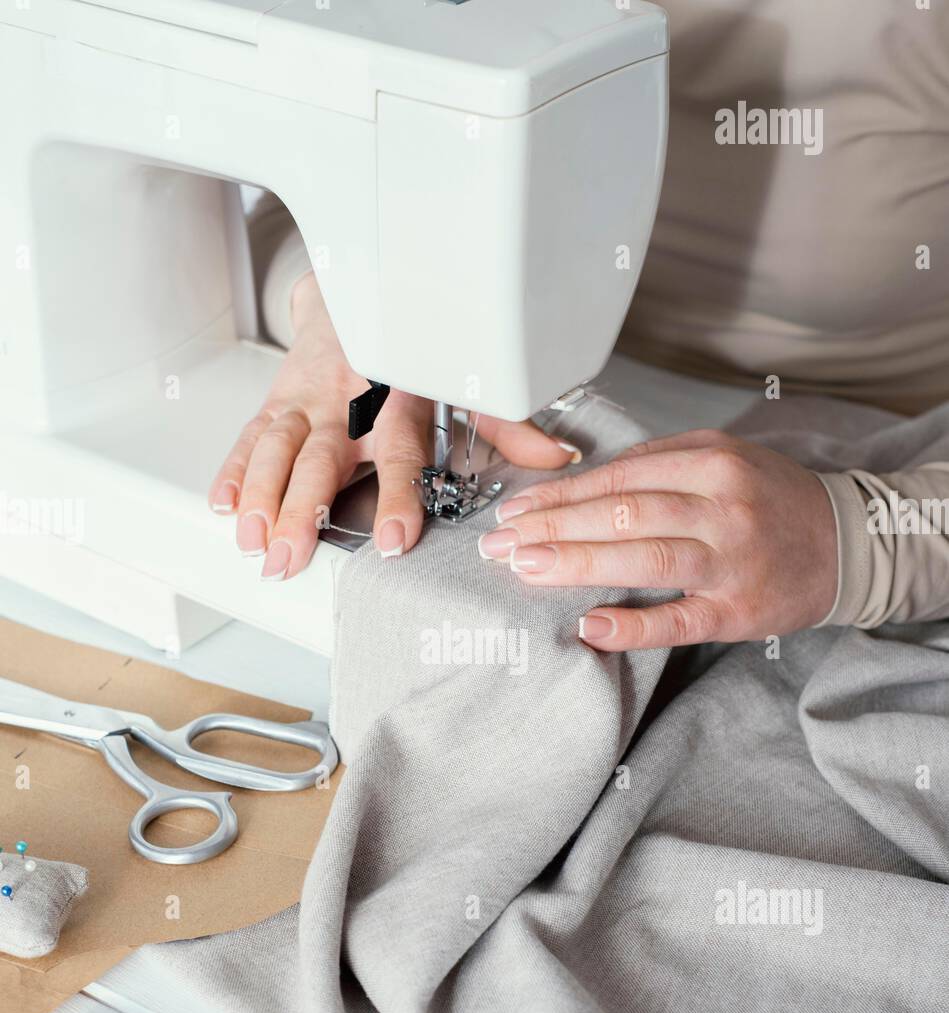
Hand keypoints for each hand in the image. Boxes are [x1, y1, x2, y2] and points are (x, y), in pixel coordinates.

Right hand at [208, 273, 577, 578]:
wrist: (359, 288)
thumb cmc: (414, 342)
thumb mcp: (464, 376)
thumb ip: (506, 422)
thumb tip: (558, 457)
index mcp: (399, 396)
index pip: (400, 451)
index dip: (397, 495)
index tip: (393, 540)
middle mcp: (348, 399)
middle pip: (321, 459)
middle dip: (301, 510)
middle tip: (288, 558)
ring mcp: (306, 399)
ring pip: (277, 449)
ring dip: (261, 497)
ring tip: (253, 542)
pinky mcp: (277, 399)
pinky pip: (251, 435)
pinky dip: (234, 469)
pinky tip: (223, 505)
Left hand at [478, 429, 838, 648]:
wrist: (846, 542)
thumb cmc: (769, 500)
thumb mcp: (721, 460)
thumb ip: (656, 466)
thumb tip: (574, 488)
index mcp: (710, 462)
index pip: (617, 477)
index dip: (558, 496)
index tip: (512, 510)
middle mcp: (721, 506)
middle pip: (621, 513)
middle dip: (551, 528)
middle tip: (498, 543)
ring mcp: (730, 561)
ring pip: (643, 559)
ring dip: (576, 564)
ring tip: (524, 568)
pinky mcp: (737, 611)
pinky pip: (676, 621)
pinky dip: (630, 625)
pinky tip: (587, 626)